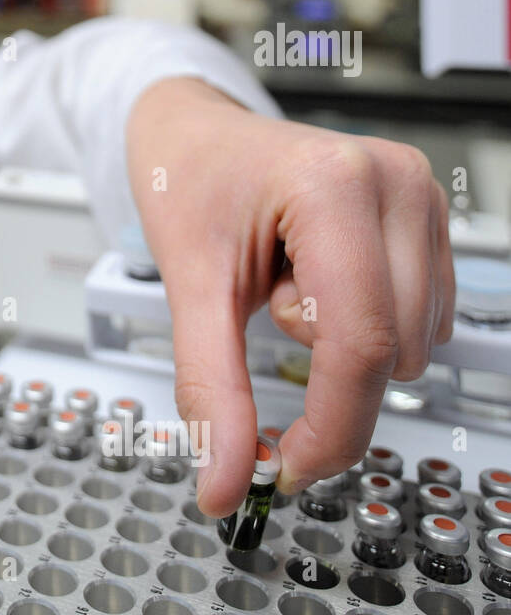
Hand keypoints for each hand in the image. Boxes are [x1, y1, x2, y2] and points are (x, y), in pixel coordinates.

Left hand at [127, 78, 453, 517]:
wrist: (193, 136)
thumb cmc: (186, 184)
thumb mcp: (187, 286)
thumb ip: (210, 387)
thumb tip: (225, 479)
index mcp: (334, 187)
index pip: (360, 343)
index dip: (329, 427)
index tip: (286, 466)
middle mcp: (395, 184)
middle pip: (392, 352)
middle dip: (323, 369)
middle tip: (261, 307)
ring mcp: (420, 197)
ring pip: (413, 345)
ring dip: (340, 342)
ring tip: (286, 280)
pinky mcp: (428, 218)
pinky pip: (420, 320)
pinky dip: (362, 324)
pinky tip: (317, 278)